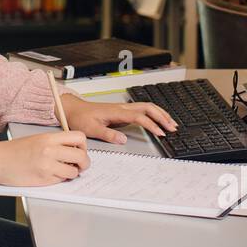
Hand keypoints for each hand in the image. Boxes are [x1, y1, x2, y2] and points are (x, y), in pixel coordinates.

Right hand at [0, 131, 89, 186]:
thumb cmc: (15, 151)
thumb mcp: (37, 139)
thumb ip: (56, 143)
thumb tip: (74, 150)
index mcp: (49, 138)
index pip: (79, 137)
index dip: (83, 146)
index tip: (79, 150)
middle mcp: (50, 150)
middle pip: (81, 156)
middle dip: (84, 163)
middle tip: (79, 165)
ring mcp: (47, 166)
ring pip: (73, 172)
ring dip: (71, 173)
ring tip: (63, 171)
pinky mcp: (43, 180)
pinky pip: (61, 180)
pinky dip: (60, 179)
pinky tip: (51, 175)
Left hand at [60, 93, 177, 144]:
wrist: (74, 109)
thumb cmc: (81, 118)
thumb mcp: (91, 129)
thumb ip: (108, 134)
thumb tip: (123, 139)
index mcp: (116, 112)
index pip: (139, 116)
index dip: (152, 124)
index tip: (160, 133)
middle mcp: (122, 108)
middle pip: (148, 107)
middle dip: (162, 117)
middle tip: (173, 128)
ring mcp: (123, 109)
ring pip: (147, 107)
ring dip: (160, 114)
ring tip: (171, 124)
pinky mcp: (123, 112)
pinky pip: (143, 111)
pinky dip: (154, 115)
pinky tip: (159, 121)